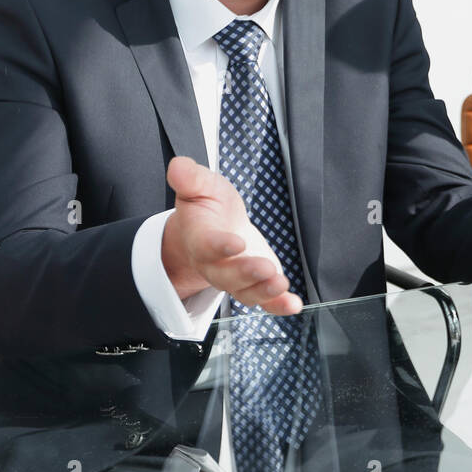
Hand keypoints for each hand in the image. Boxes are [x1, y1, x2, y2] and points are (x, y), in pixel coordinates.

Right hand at [160, 156, 302, 315]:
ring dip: (264, 291)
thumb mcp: (200, 185)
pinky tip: (293, 304)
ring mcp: (236, 278)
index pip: (207, 245)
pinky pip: (264, 301)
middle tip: (265, 268)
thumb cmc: (207, 207)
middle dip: (246, 274)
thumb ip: (190, 177)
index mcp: (200, 238)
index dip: (220, 246)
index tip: (236, 242)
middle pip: (227, 276)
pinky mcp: (255, 284)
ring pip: (246, 292)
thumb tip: (178, 166)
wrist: (212, 228)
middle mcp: (215, 264)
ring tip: (281, 285)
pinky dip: (278, 305)